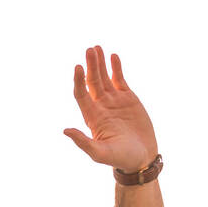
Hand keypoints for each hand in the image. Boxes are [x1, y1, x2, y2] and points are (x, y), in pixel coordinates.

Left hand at [63, 45, 158, 173]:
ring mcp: (114, 101)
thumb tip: (65, 130)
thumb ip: (84, 142)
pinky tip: (113, 56)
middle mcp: (101, 106)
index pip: (81, 94)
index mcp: (92, 117)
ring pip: (104, 77)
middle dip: (90, 66)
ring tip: (96, 48)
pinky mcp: (128, 98)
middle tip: (90, 50)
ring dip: (100, 63)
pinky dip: (116, 68)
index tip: (78, 67)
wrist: (141, 158)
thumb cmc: (121, 159)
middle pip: (92, 82)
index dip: (79, 81)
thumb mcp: (101, 153)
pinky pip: (120, 79)